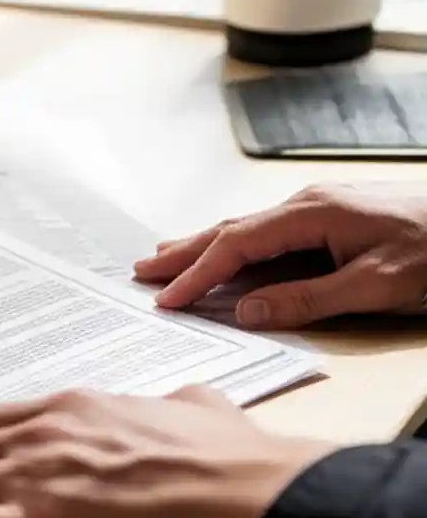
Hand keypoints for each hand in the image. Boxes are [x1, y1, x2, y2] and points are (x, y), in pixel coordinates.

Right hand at [134, 183, 426, 329]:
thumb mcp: (376, 285)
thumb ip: (308, 299)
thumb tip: (247, 312)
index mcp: (312, 214)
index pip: (237, 246)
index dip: (197, 274)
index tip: (167, 299)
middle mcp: (307, 205)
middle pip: (229, 230)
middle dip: (183, 254)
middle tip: (140, 273)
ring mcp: (317, 209)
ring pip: (244, 229)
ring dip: (202, 246)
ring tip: (163, 258)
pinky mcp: (328, 219)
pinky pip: (265, 233)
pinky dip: (232, 247)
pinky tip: (223, 253)